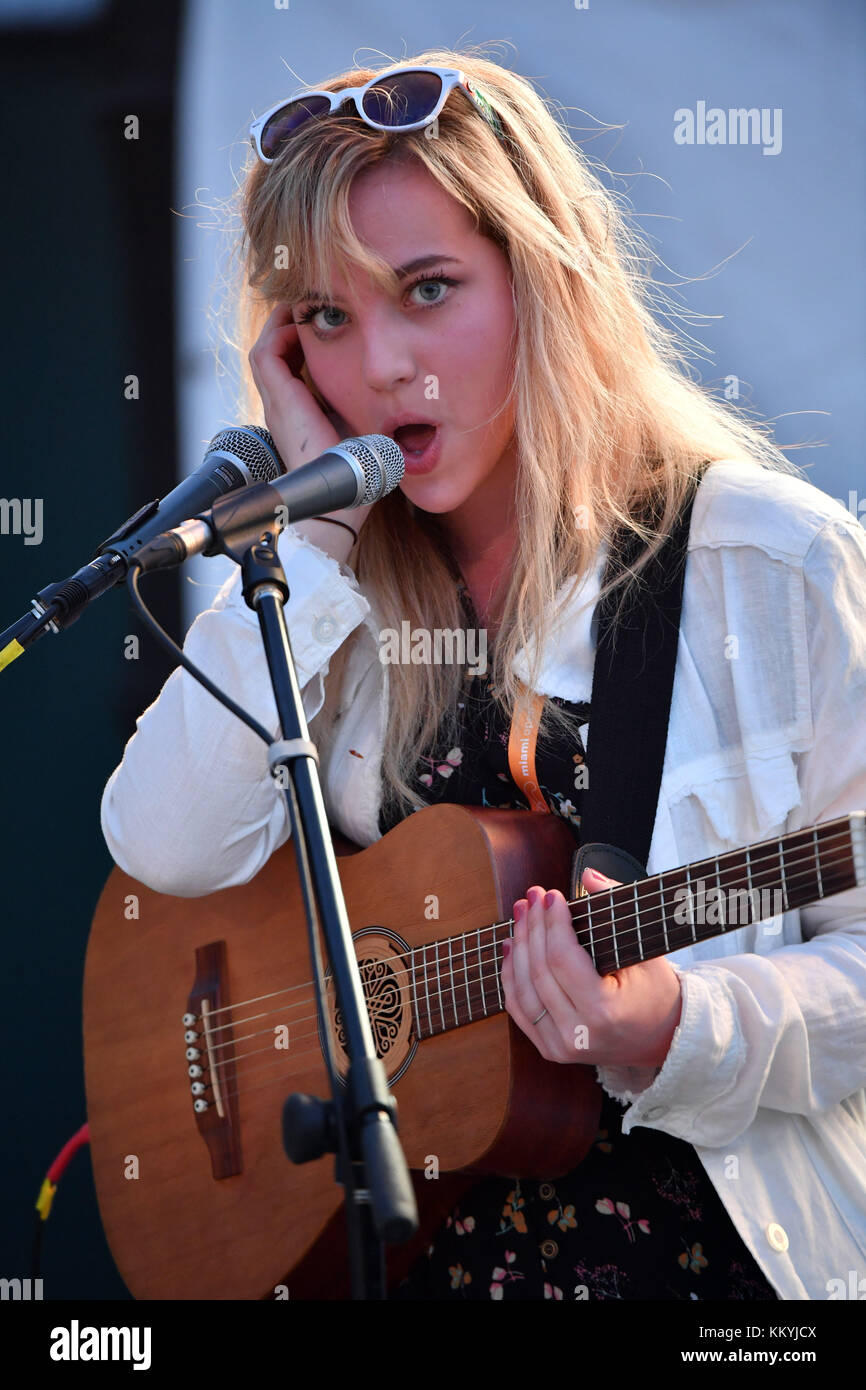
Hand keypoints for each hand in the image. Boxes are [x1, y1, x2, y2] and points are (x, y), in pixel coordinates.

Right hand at [247, 304, 373, 531]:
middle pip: (278, 353)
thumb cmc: (362, 468)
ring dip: (286, 325)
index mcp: (301, 414)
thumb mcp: (367, 424)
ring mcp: (277, 403)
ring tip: (310, 308)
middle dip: (295, 327)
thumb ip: (372, 405)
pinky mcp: (278, 399)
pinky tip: (307, 324)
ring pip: (268, 348)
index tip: (334, 325)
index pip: (294, 367)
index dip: (308, 343)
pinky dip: (281, 333)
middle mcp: (283, 406)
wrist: (345, 493)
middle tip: (319, 308)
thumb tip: (401, 390)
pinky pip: (266, 352)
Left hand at [501, 869, 682, 1068]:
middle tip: (531, 897)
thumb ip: (616, 908)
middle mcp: (578, 1035)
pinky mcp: (550, 1050)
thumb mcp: (646, 950)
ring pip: (522, 989)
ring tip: (521, 915)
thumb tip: (588, 875)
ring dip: (517, 947)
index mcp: (603, 1012)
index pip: (562, 958)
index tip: (550, 895)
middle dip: (532, 926)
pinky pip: (519, 1009)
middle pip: (539, 971)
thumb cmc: (657, 993)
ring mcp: (560, 1047)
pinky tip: (511, 947)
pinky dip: (511, 976)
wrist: (663, 1039)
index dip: (552, 922)